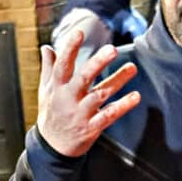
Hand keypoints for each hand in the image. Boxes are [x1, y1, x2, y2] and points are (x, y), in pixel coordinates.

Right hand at [35, 31, 139, 157]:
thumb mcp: (45, 91)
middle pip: (83, 78)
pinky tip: (135, 97)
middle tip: (113, 49)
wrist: (51, 147)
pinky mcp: (91, 127)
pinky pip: (109, 116)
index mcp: (57, 87)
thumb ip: (48, 68)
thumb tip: (46, 47)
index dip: (70, 48)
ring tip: (132, 68)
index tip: (79, 32)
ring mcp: (80, 114)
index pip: (62, 65)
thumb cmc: (51, 114)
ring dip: (117, 81)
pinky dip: (122, 106)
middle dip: (98, 63)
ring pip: (100, 95)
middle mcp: (68, 99)